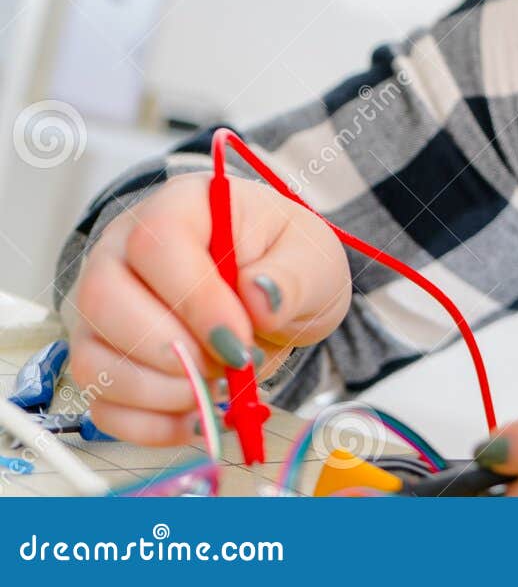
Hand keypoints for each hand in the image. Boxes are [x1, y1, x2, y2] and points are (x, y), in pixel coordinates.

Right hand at [59, 171, 351, 445]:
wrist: (276, 289)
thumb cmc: (288, 260)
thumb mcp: (313, 258)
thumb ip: (293, 276)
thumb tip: (259, 296)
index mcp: (182, 207)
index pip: (159, 243)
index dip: (196, 300)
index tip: (240, 340)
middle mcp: (124, 248)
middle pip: (102, 297)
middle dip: (168, 350)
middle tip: (228, 366)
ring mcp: (105, 305)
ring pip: (92, 355)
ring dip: (158, 391)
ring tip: (219, 385)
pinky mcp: (104, 355)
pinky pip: (102, 401)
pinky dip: (148, 423)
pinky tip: (197, 416)